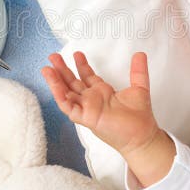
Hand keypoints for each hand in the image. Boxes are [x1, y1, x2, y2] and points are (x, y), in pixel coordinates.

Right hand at [41, 51, 158, 156]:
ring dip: (55, 81)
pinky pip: (68, 107)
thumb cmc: (139, 117)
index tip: (76, 54)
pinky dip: (60, 95)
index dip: (81, 65)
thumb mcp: (139, 87)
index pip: (87, 77)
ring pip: (66, 93)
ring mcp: (86, 109)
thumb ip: (138, 71)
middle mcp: (92, 100)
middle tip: (53, 56)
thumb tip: (140, 54)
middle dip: (62, 70)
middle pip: (72, 83)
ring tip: (47, 69)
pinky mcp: (85, 118)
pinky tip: (54, 85)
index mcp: (102, 92)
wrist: (142, 135)